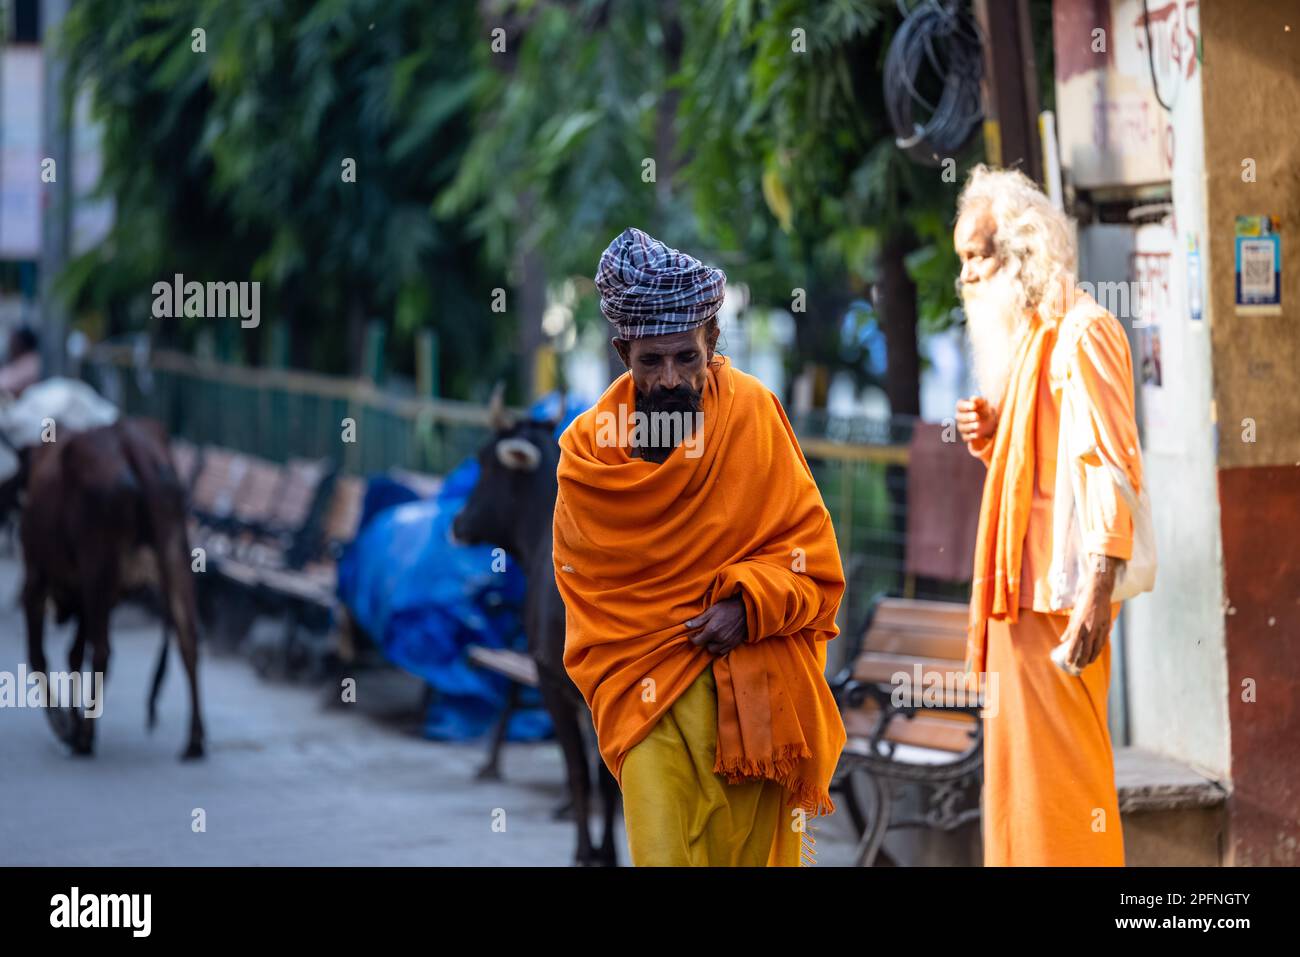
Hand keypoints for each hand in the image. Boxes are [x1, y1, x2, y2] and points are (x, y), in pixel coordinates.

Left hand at [684, 594, 747, 655]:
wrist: (745, 609)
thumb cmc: (727, 607)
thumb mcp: (711, 611)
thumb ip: (698, 620)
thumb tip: (686, 626)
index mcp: (712, 630)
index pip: (697, 642)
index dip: (693, 638)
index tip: (693, 634)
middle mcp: (720, 639)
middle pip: (706, 647)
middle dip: (704, 641)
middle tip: (705, 633)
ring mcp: (728, 642)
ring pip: (715, 650)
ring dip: (712, 644)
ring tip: (713, 636)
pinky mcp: (734, 644)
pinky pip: (724, 651)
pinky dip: (720, 647)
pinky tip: (721, 638)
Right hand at [956, 396, 997, 444]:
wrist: (989, 422)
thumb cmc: (983, 409)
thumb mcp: (983, 403)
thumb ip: (978, 401)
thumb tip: (973, 398)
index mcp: (961, 407)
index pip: (959, 406)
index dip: (966, 406)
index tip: (974, 406)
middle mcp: (959, 417)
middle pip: (960, 417)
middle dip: (968, 417)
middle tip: (976, 416)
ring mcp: (961, 427)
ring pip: (962, 428)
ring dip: (970, 427)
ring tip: (978, 426)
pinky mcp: (965, 436)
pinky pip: (966, 437)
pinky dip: (971, 436)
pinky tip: (977, 434)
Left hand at [1058, 554, 1118, 672]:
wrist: (1098, 592)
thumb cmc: (1083, 602)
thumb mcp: (1073, 615)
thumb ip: (1069, 629)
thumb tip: (1063, 640)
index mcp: (1078, 625)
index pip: (1074, 645)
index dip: (1071, 655)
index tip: (1068, 662)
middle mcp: (1089, 629)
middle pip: (1086, 650)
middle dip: (1082, 660)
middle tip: (1078, 667)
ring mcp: (1099, 629)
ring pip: (1096, 648)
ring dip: (1091, 657)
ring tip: (1087, 663)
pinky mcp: (1107, 627)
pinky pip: (1102, 642)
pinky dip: (1099, 649)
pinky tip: (1096, 653)